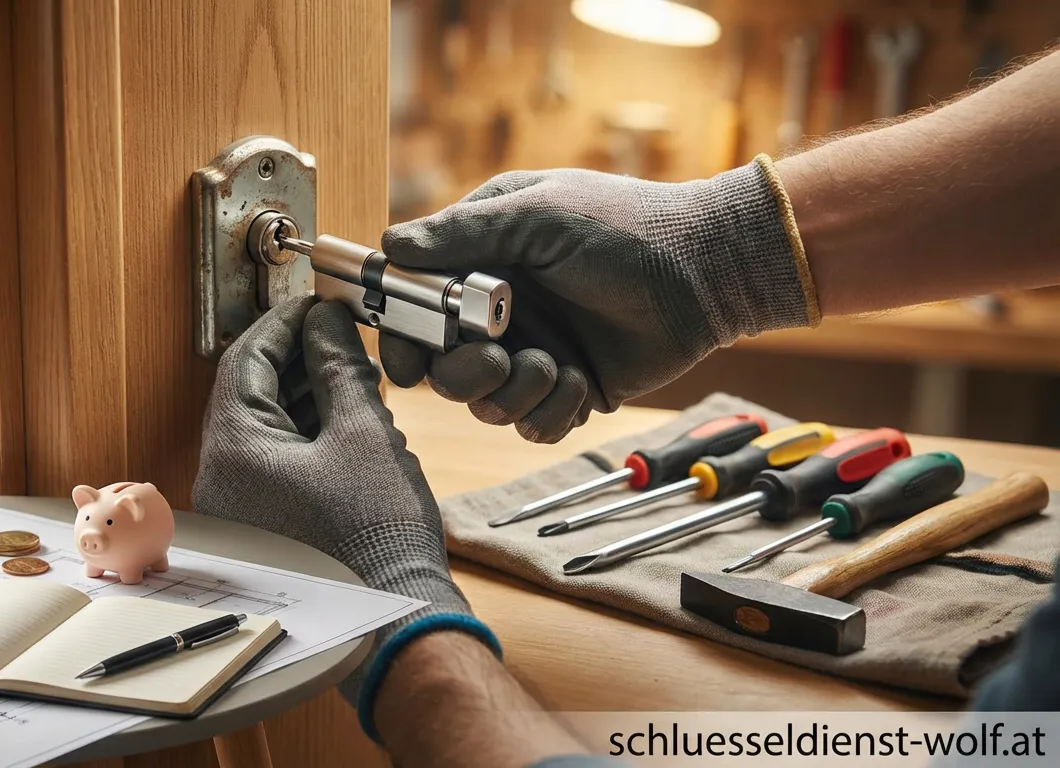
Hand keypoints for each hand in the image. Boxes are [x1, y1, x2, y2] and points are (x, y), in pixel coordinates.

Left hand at [194, 295, 491, 715]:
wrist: (391, 620)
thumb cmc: (376, 536)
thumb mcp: (364, 432)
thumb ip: (340, 366)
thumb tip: (327, 322)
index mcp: (234, 449)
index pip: (246, 360)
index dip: (285, 322)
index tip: (319, 305)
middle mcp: (221, 479)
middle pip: (250, 393)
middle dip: (298, 358)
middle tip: (342, 336)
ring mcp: (239, 508)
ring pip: (264, 428)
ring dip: (305, 395)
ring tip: (355, 377)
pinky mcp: (263, 528)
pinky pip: (274, 463)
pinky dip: (306, 435)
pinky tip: (347, 421)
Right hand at [379, 156, 817, 442]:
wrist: (707, 270)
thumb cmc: (624, 227)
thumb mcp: (537, 214)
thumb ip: (463, 233)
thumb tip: (391, 246)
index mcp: (480, 266)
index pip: (415, 311)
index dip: (402, 340)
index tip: (407, 359)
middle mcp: (499, 314)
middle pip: (440, 370)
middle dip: (462, 375)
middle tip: (498, 359)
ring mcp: (533, 354)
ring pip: (484, 405)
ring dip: (515, 393)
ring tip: (556, 365)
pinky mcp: (568, 390)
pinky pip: (533, 426)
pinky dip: (552, 412)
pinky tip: (582, 382)